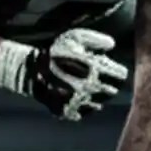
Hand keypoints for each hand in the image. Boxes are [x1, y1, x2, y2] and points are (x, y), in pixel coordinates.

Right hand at [0, 29, 128, 120]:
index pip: (120, 76)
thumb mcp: (74, 38)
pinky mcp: (68, 111)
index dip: (117, 72)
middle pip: (113, 91)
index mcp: (93, 67)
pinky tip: (76, 96)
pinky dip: (84, 106)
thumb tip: (111, 45)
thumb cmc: (56, 52)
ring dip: (97, 96)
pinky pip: (85, 112)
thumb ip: (95, 39)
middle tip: (98, 78)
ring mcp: (78, 101)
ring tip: (86, 86)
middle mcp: (88, 86)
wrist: (29, 70)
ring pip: (100, 103)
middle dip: (108, 84)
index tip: (110, 69)